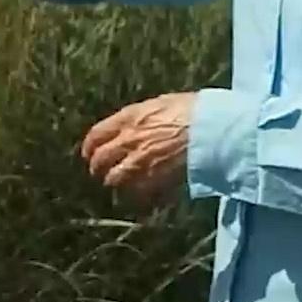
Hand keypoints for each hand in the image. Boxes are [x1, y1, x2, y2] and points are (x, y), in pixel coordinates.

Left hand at [80, 92, 195, 200]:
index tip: (89, 153)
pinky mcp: (154, 181)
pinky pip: (137, 194)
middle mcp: (129, 141)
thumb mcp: (161, 104)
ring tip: (120, 185)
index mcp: (129, 119)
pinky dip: (137, 197)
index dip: (90, 147)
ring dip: (115, 183)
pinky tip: (142, 196)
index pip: (96, 135)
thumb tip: (132, 124)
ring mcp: (140, 163)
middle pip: (100, 160)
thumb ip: (141, 116)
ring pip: (114, 179)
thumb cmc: (193, 111)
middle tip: (101, 173)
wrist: (212, 130)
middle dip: (98, 168)